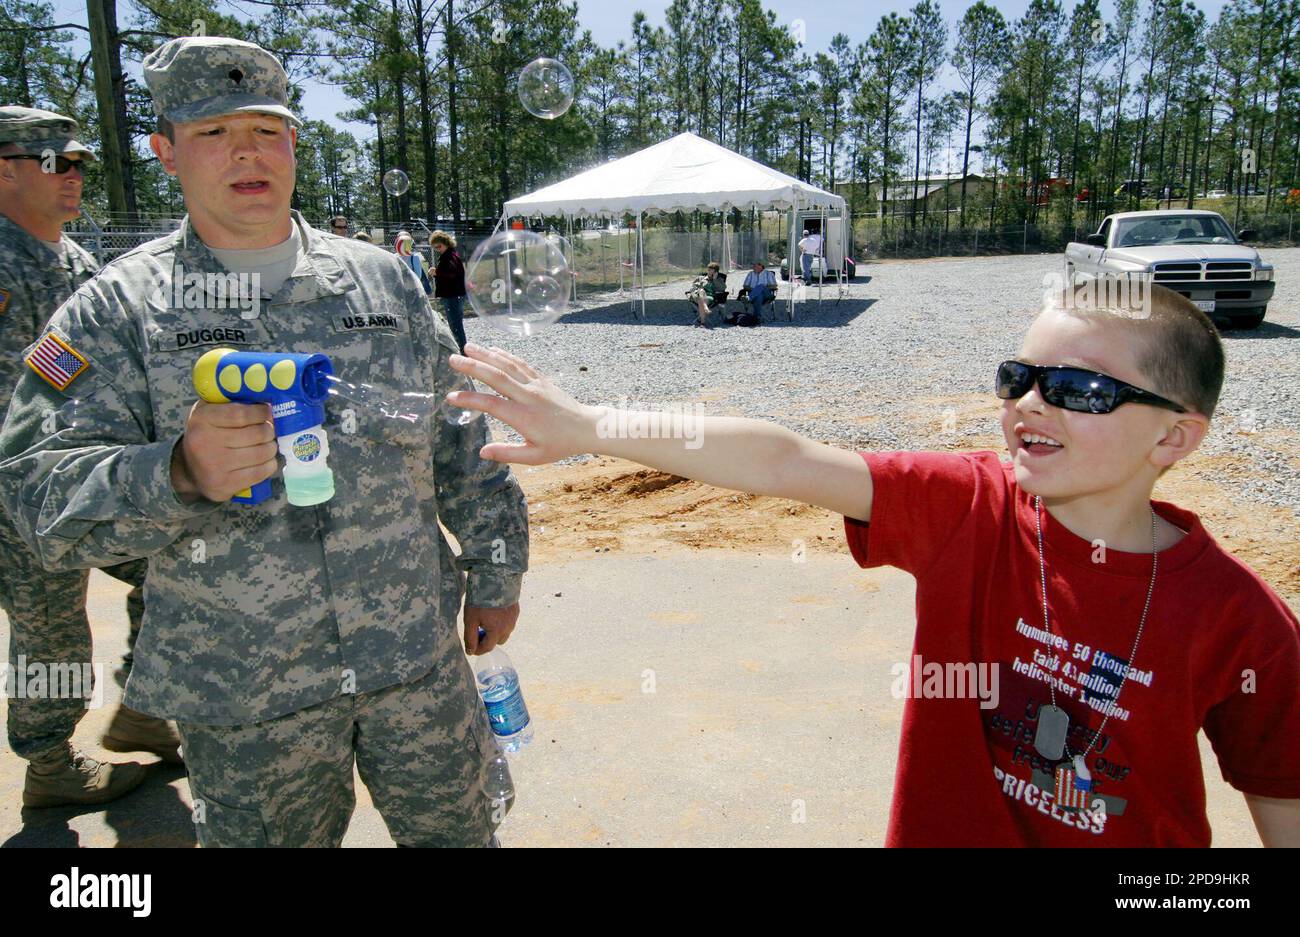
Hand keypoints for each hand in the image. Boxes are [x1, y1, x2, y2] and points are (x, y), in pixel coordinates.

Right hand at [172, 400, 277, 501]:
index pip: (241, 414)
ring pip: (261, 453)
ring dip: (271, 448)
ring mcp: (214, 467)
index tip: (268, 411)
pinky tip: (266, 460)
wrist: (188, 469)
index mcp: (201, 420)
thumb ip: (231, 403)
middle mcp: (204, 443)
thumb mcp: (208, 412)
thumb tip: (266, 401)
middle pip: (256, 434)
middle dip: (269, 431)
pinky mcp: (224, 485)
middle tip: (270, 430)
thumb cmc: (205, 434)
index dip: (261, 412)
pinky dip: (269, 465)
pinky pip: (259, 473)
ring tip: (268, 444)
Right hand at [448, 343, 599, 464]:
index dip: (470, 399)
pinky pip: (520, 364)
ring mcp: (536, 385)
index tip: (451, 397)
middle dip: (473, 366)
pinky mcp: (541, 379)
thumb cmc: (560, 445)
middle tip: (452, 359)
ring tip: (467, 346)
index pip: (492, 405)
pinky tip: (492, 349)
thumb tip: (482, 452)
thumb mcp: (535, 457)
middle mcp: (529, 397)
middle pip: (497, 377)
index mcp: (525, 418)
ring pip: (508, 365)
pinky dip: (505, 355)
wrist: (586, 427)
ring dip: (487, 354)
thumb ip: (507, 453)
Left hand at [464, 603, 519, 654]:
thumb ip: (470, 637)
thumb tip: (471, 652)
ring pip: (505, 632)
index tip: (471, 647)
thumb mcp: (470, 620)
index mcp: (496, 632)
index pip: (487, 648)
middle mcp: (508, 628)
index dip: (478, 650)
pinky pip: (509, 622)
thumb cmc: (480, 600)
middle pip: (497, 641)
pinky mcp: (516, 611)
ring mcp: (513, 619)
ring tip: (487, 619)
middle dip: (488, 640)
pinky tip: (494, 612)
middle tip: (479, 629)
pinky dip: (501, 621)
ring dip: (496, 631)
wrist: (495, 579)